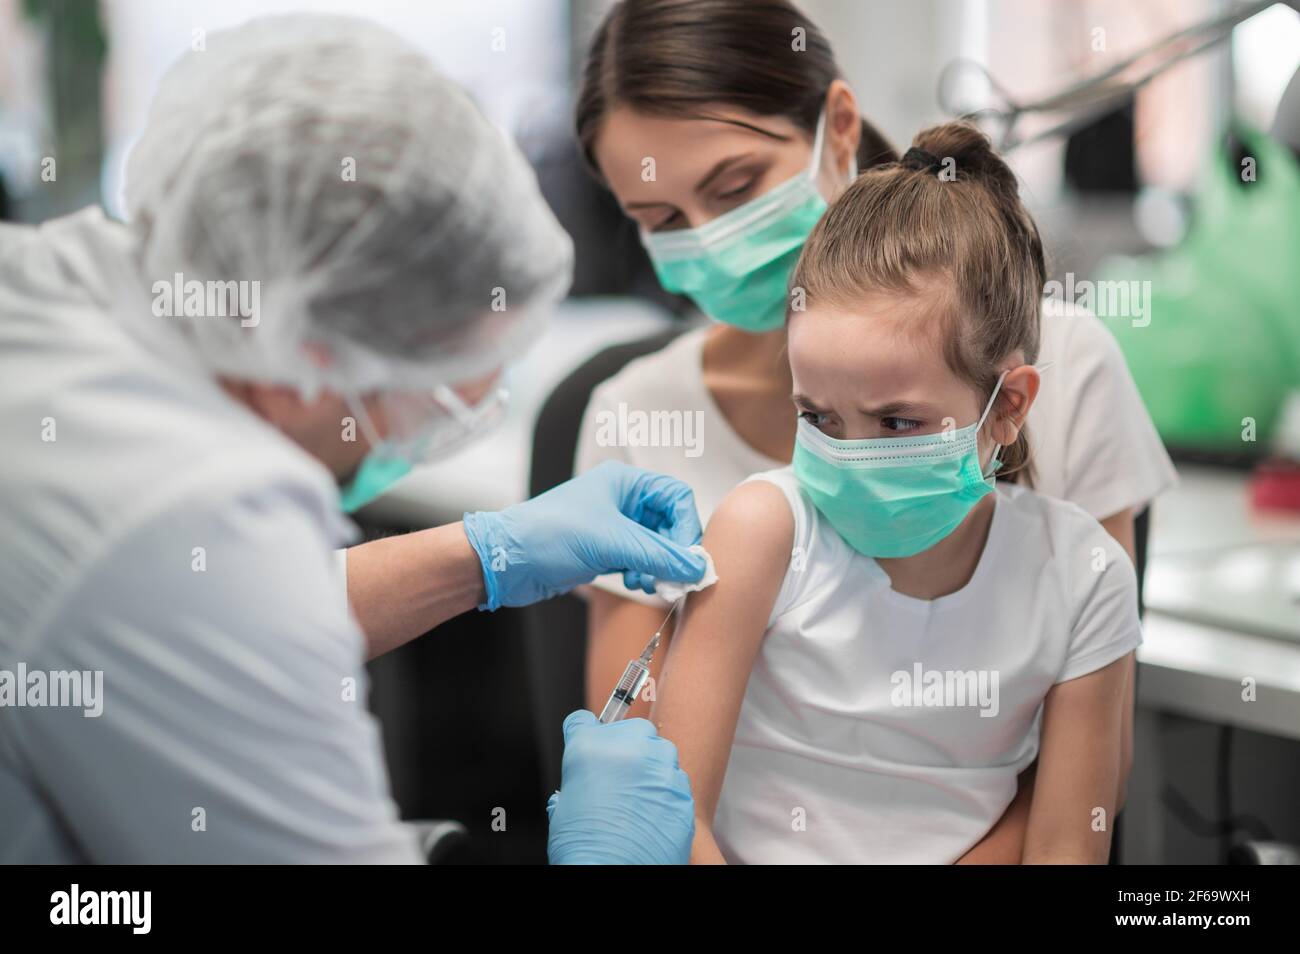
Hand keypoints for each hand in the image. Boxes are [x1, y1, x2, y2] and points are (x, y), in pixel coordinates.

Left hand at [462, 460, 705, 609]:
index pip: (677, 498)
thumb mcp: (611, 543)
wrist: (507, 561)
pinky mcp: (605, 549)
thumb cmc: (550, 535)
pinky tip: (632, 583)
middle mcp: (622, 500)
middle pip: (670, 523)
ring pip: (656, 545)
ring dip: (658, 566)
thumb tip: (698, 569)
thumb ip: (658, 555)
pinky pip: (640, 559)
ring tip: (646, 582)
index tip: (687, 558)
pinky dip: (643, 573)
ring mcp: (614, 526)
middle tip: (672, 578)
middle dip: (672, 552)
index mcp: (625, 482)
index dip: (687, 528)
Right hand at [546, 710, 694, 864]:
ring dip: (651, 768)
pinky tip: (652, 813)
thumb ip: (578, 779)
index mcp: (588, 747)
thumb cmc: (584, 848)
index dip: (586, 733)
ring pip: (661, 752)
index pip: (585, 721)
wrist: (614, 876)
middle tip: (619, 778)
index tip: (592, 740)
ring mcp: (660, 767)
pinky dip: (666, 792)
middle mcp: (628, 748)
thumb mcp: (563, 806)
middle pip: (633, 729)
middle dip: (628, 748)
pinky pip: (676, 780)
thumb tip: (585, 781)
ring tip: (637, 800)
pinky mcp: (682, 790)